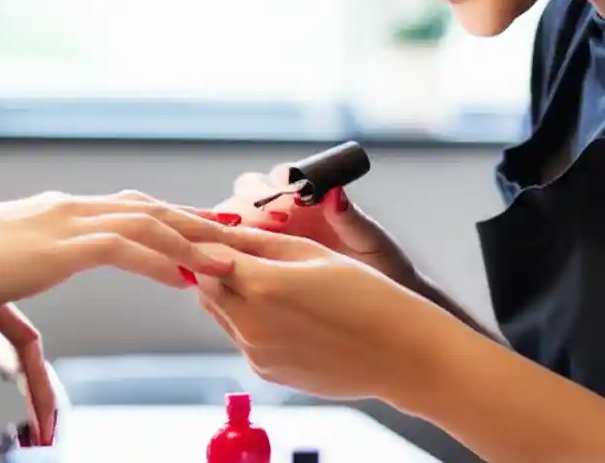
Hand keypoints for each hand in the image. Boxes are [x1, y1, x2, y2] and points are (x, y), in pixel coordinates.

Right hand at [0, 190, 236, 444]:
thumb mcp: (0, 298)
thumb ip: (28, 326)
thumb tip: (38, 375)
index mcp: (57, 214)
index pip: (130, 210)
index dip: (174, 220)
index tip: (210, 232)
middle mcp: (66, 208)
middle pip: (150, 210)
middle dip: (199, 224)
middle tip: (242, 239)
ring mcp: (61, 221)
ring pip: (146, 223)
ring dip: (192, 241)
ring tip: (231, 261)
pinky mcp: (55, 244)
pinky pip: (121, 247)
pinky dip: (160, 260)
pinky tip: (186, 275)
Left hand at [192, 227, 455, 400]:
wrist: (399, 353)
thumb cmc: (366, 293)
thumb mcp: (312, 253)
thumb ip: (258, 244)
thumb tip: (220, 234)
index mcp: (261, 285)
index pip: (207, 256)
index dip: (205, 242)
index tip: (207, 233)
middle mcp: (250, 323)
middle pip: (206, 287)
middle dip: (215, 267)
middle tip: (240, 252)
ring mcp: (256, 353)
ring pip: (221, 314)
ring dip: (231, 294)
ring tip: (270, 282)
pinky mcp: (266, 372)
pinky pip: (243, 338)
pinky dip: (250, 321)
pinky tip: (288, 313)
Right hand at [215, 164, 417, 286]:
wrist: (383, 308)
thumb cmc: (383, 268)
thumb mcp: (371, 244)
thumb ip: (351, 219)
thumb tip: (335, 193)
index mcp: (308, 200)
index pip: (276, 179)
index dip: (272, 187)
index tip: (284, 203)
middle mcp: (283, 215)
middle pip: (243, 195)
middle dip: (245, 206)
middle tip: (261, 227)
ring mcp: (267, 241)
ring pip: (229, 224)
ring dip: (231, 232)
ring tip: (247, 251)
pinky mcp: (257, 268)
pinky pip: (232, 258)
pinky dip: (227, 259)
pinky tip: (235, 271)